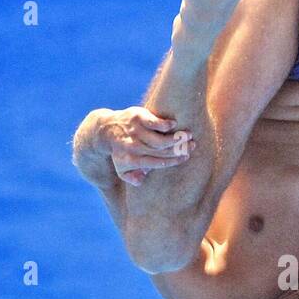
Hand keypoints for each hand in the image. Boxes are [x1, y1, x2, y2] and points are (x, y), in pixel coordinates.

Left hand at [72, 107, 194, 187]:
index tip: (185, 157)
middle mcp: (134, 146)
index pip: (157, 162)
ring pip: (160, 138)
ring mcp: (135, 131)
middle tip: (192, 146)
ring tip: (188, 135)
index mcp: (132, 160)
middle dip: (179, 149)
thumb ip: (132, 178)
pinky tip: (174, 124)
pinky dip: (165, 124)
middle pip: (161, 150)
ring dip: (176, 138)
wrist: (106, 130)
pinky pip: (153, 122)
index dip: (173, 161)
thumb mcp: (122, 168)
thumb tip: (141, 181)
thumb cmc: (120, 151)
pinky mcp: (136, 117)